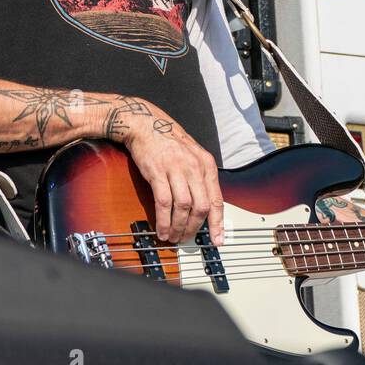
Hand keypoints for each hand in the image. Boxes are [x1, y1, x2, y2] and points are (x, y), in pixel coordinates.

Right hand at [116, 101, 223, 245]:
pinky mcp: (158, 172)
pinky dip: (163, 220)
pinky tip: (161, 229)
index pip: (217, 200)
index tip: (218, 239)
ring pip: (183, 207)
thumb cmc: (169, 142)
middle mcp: (194, 167)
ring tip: (172, 236)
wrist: (146, 125)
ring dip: (178, 227)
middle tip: (185, 238)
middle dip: (194, 228)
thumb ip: (200, 179)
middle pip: (201, 207)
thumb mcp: (193, 156)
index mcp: (206, 165)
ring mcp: (176, 169)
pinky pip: (164, 203)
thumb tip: (203, 208)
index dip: (217, 223)